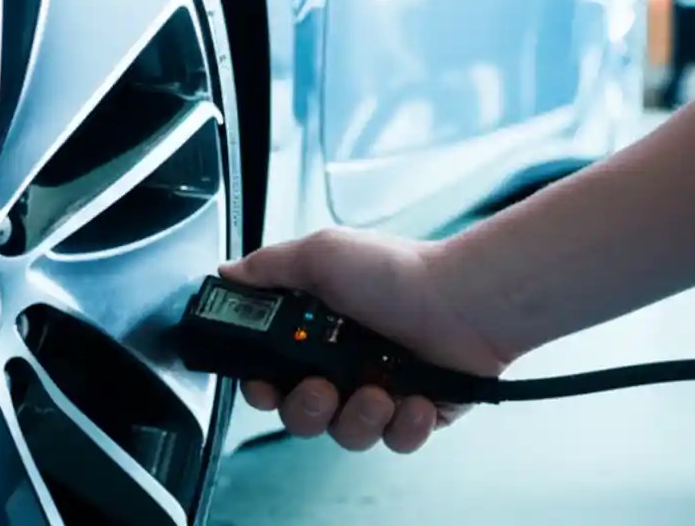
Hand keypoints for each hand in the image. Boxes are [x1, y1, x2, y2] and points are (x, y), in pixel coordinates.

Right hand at [218, 227, 511, 453]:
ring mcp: (380, 389)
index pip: (270, 376)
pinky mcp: (415, 413)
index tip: (266, 384)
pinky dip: (403, 425)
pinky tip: (414, 399)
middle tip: (323, 389)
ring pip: (346, 434)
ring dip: (358, 418)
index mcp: (316, 330)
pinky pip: (394, 440)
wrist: (465, 300)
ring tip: (378, 393)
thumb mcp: (321, 253)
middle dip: (307, 409)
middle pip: (301, 413)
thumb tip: (230, 272)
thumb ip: (269, 267)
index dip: (263, 388)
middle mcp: (344, 363)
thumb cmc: (398, 273)